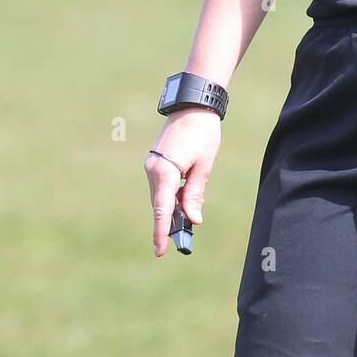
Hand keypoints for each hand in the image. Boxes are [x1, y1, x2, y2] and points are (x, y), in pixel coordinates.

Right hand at [144, 107, 221, 255]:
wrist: (193, 106)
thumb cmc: (202, 134)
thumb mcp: (204, 166)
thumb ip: (195, 193)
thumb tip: (193, 219)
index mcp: (164, 171)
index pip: (161, 208)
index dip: (161, 231)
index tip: (160, 250)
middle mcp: (153, 169)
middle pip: (159, 204)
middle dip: (169, 223)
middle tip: (181, 242)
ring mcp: (152, 165)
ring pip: (160, 196)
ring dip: (171, 209)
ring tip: (185, 225)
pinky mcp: (156, 161)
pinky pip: (161, 186)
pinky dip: (170, 196)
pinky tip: (182, 203)